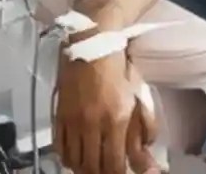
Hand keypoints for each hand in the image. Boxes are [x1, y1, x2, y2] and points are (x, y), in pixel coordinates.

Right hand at [54, 33, 161, 173]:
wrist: (92, 44)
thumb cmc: (119, 68)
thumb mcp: (140, 95)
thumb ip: (145, 126)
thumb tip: (147, 152)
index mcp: (115, 118)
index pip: (113, 163)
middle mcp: (91, 123)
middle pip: (91, 166)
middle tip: (106, 173)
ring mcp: (72, 120)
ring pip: (74, 160)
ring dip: (83, 169)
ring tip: (92, 168)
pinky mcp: (58, 115)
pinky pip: (59, 147)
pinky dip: (67, 158)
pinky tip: (75, 158)